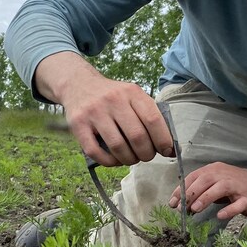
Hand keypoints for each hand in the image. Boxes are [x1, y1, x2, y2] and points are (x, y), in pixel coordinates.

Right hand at [35, 51, 172, 165]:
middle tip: (146, 156)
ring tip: (131, 159)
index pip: (153, 120)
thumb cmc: (113, 96)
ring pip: (118, 146)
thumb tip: (168, 147)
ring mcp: (94, 112)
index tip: (166, 151)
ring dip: (129, 159)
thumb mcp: (132, 95)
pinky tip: (115, 160)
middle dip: (146, 154)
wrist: (78, 84)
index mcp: (132, 92)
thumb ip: (149, 115)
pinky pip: (96, 152)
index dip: (163, 140)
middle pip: (137, 136)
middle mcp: (113, 100)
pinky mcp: (78, 125)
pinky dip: (109, 162)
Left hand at [169, 162, 246, 221]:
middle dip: (191, 193)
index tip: (172, 202)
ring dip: (205, 198)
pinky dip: (229, 209)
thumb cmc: (233, 186)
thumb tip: (181, 203)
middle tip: (180, 207)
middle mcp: (225, 175)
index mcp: (215, 170)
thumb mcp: (214, 185)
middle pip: (206, 180)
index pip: (195, 176)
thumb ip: (200, 191)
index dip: (182, 189)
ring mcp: (237, 186)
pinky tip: (220, 216)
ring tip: (194, 209)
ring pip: (220, 189)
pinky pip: (238, 204)